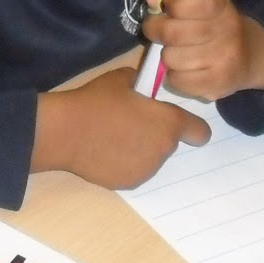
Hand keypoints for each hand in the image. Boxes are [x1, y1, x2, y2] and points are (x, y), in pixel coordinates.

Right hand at [33, 67, 210, 188]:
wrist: (63, 132)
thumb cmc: (94, 102)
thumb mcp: (120, 79)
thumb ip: (141, 84)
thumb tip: (143, 89)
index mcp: (168, 123)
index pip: (200, 132)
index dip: (191, 127)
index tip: (176, 123)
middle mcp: (163, 150)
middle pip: (168, 143)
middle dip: (155, 134)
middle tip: (128, 123)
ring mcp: (146, 170)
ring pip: (150, 158)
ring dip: (139, 150)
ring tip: (111, 138)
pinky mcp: (126, 183)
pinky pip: (132, 171)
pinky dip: (122, 163)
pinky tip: (101, 152)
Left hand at [144, 0, 263, 99]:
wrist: (251, 57)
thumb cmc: (215, 25)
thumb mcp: (200, 3)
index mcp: (221, 4)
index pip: (189, 2)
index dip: (172, 4)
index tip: (169, 6)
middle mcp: (227, 29)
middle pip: (171, 32)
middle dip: (156, 30)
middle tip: (159, 32)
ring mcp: (224, 58)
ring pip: (170, 58)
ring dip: (166, 55)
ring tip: (176, 52)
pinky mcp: (218, 84)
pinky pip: (177, 80)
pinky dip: (173, 76)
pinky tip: (183, 69)